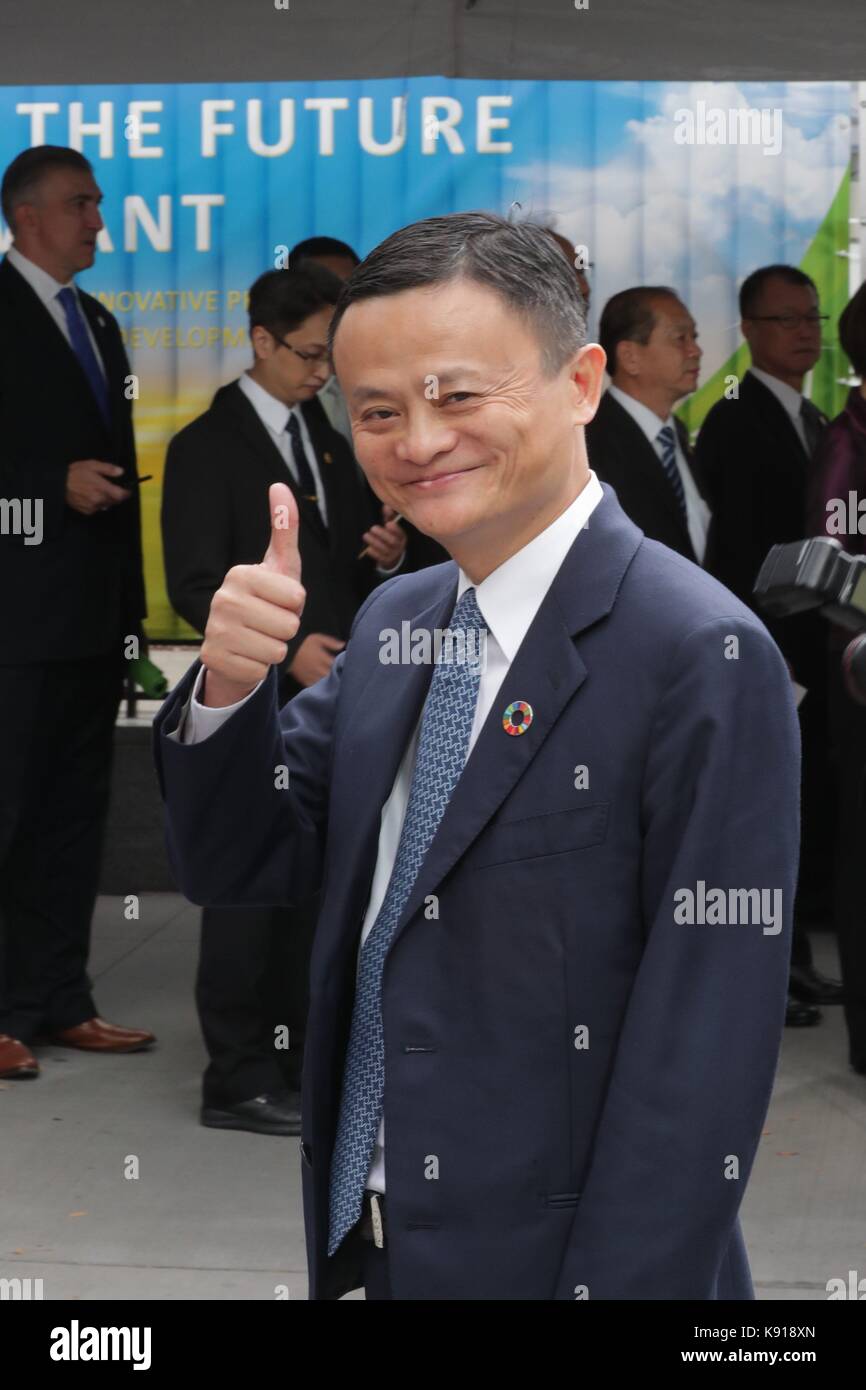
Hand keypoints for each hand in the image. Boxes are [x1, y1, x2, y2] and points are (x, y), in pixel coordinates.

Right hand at [66, 460, 130, 515]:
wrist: (58, 484)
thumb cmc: (75, 473)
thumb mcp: (92, 465)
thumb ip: (108, 469)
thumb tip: (121, 472)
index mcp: (102, 488)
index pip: (121, 495)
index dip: (126, 493)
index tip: (127, 490)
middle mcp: (99, 500)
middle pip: (115, 501)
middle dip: (116, 496)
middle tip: (111, 488)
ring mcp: (93, 507)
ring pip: (106, 505)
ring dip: (106, 500)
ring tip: (98, 491)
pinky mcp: (87, 511)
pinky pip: (97, 509)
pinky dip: (97, 504)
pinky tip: (90, 496)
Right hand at [200, 482, 305, 707]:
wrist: (234, 643)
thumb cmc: (265, 600)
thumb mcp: (280, 566)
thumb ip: (284, 529)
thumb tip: (279, 486)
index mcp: (240, 573)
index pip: (297, 597)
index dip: (295, 604)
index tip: (278, 600)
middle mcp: (222, 598)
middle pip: (289, 625)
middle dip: (286, 629)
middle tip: (267, 622)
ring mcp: (215, 630)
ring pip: (277, 651)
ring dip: (273, 649)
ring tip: (257, 638)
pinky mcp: (213, 659)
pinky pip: (260, 670)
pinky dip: (258, 667)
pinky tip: (245, 655)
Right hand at [289, 632, 345, 686]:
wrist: (287, 651)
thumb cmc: (303, 643)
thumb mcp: (318, 638)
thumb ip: (331, 642)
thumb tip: (343, 645)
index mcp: (323, 658)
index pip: (338, 664)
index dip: (343, 664)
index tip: (346, 663)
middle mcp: (319, 669)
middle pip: (333, 675)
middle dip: (338, 674)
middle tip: (343, 673)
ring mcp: (312, 676)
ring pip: (326, 682)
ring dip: (331, 681)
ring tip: (336, 680)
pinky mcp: (305, 681)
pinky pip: (316, 687)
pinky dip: (321, 686)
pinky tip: (325, 685)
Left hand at [361, 504, 405, 568]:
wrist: (392, 555)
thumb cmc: (389, 536)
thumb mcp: (390, 526)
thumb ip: (388, 517)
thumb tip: (386, 506)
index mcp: (401, 536)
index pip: (400, 533)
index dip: (395, 529)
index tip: (388, 523)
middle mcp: (399, 546)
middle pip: (392, 541)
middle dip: (382, 534)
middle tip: (372, 528)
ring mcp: (393, 554)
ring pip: (385, 549)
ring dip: (375, 542)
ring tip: (366, 536)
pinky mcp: (386, 561)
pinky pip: (380, 558)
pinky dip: (374, 553)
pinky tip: (368, 548)